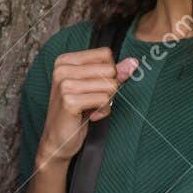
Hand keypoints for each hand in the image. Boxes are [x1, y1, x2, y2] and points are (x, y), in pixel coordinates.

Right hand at [37, 48, 139, 165]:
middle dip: (109, 88)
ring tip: (91, 108)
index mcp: (65, 61)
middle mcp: (62, 70)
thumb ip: (113, 73)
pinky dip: (103, 111)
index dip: (109, 72)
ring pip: (110, 85)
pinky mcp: (70, 101)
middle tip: (93, 100)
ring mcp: (65, 85)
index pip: (105, 54)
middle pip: (110, 70)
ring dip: (106, 101)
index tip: (94, 86)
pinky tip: (91, 115)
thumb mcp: (94, 87)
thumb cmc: (75, 112)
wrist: (58, 138)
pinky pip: (104, 100)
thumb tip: (133, 62)